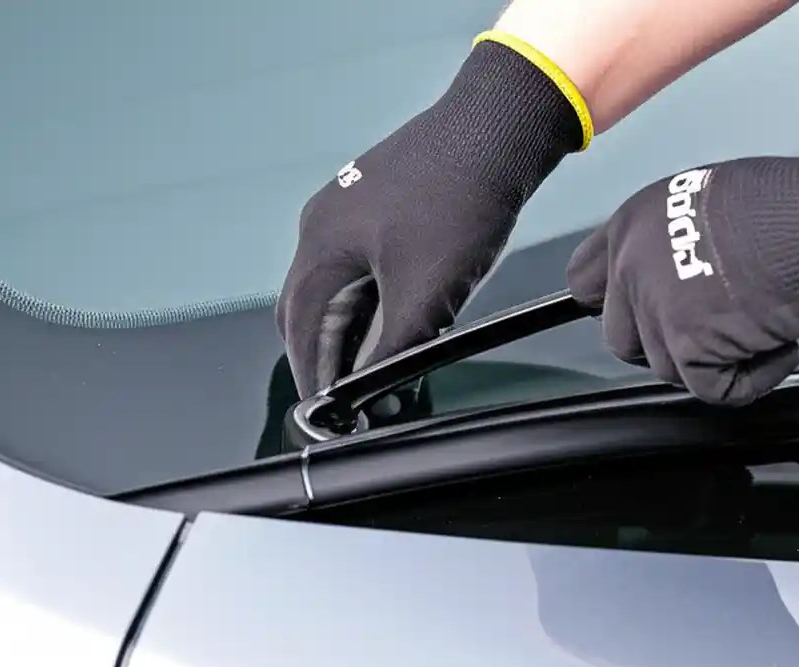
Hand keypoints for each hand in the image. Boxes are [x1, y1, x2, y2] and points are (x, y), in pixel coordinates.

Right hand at [277, 36, 585, 398]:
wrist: (500, 127)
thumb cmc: (461, 199)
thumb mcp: (426, 293)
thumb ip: (393, 348)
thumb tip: (369, 388)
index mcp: (321, 243)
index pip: (299, 326)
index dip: (311, 373)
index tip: (323, 408)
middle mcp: (324, 222)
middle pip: (308, 306)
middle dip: (324, 353)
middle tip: (345, 393)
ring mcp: (351, 207)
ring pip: (338, 285)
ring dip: (350, 327)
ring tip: (374, 364)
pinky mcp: (382, 201)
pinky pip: (362, 262)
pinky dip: (370, 299)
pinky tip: (397, 316)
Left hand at [566, 143, 798, 404]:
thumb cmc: (788, 204)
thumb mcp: (706, 202)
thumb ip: (672, 241)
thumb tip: (675, 273)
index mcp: (631, 225)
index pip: (584, 280)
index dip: (617, 304)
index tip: (641, 315)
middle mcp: (631, 266)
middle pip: (621, 337)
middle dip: (666, 343)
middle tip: (715, 330)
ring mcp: (656, 308)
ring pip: (666, 368)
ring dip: (714, 361)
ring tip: (762, 327)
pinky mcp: (688, 346)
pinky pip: (710, 390)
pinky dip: (750, 380)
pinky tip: (780, 347)